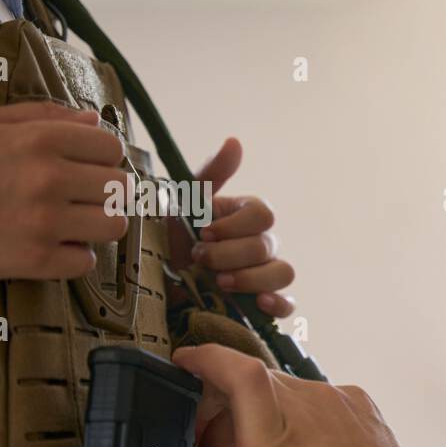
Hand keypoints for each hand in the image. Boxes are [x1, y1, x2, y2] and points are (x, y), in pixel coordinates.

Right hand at [0, 102, 127, 279]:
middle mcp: (48, 179)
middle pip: (120, 188)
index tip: (87, 167)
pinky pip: (85, 262)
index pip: (111, 148)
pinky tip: (52, 246)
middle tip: (81, 198)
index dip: (102, 158)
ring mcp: (45, 222)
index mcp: (40, 141)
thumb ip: (46, 117)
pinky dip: (72, 258)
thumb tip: (93, 121)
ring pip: (114, 226)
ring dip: (97, 226)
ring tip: (72, 223)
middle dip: (104, 192)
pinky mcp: (37, 260)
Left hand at [166, 138, 296, 317]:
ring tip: (220, 283)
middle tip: (199, 259)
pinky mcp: (265, 303)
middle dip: (228, 254)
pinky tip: (258, 303)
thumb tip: (235, 142)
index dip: (234, 226)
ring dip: (249, 277)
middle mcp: (262, 243)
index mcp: (246, 217)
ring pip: (283, 272)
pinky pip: (288, 304)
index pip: (263, 214)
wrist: (157, 280)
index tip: (203, 232)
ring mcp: (266, 273)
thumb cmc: (171, 237)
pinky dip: (277, 303)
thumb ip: (211, 174)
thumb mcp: (184, 203)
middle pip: (266, 245)